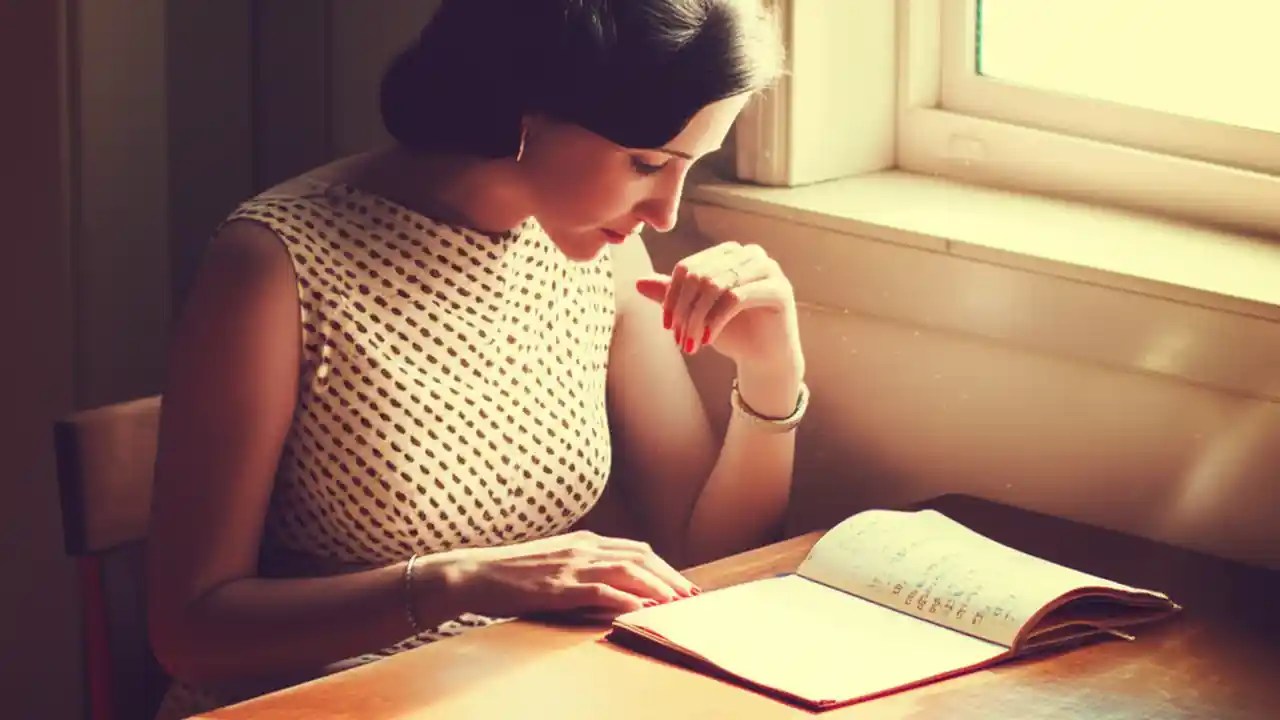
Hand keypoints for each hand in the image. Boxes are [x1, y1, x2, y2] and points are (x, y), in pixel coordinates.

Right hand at [440, 531, 699, 618]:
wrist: (475, 573)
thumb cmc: (513, 574)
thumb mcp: (554, 563)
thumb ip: (583, 568)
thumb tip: (614, 588)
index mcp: (584, 541)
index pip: (636, 549)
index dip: (664, 567)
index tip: (683, 585)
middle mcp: (583, 548)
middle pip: (641, 557)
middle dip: (670, 576)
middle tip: (692, 596)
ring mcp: (571, 565)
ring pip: (628, 570)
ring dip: (657, 587)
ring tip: (677, 603)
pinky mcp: (559, 586)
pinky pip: (600, 590)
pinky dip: (625, 598)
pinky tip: (642, 609)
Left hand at [635, 241, 802, 375]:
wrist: (765, 358)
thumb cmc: (734, 332)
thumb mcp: (698, 312)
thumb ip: (673, 295)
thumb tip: (638, 282)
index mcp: (729, 253)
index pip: (688, 266)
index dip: (671, 296)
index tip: (666, 325)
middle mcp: (749, 254)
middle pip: (700, 275)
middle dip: (683, 310)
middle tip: (678, 339)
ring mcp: (767, 269)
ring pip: (715, 285)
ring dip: (696, 318)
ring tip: (690, 343)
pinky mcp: (778, 289)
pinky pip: (735, 298)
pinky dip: (715, 321)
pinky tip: (707, 340)